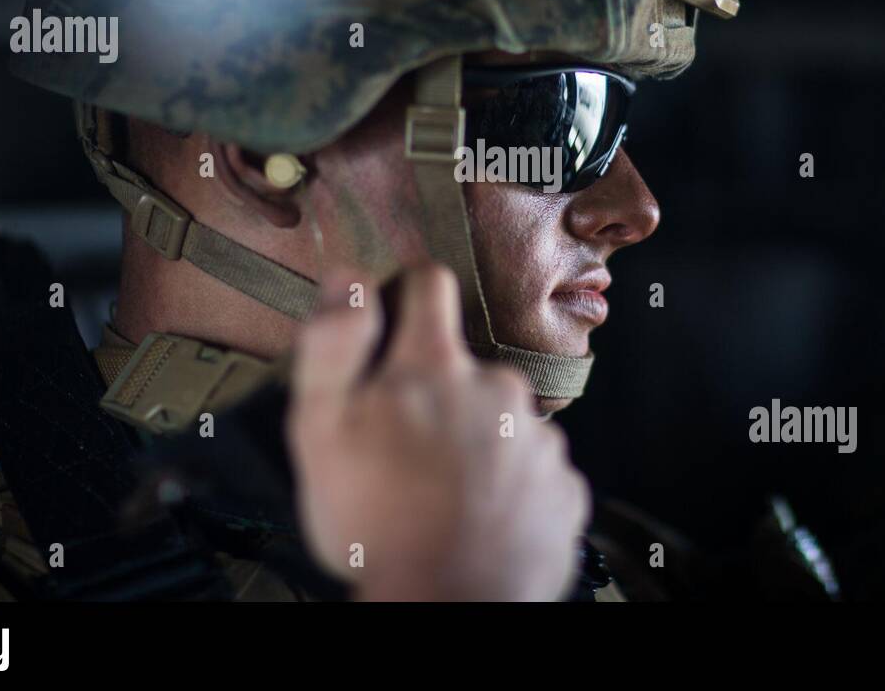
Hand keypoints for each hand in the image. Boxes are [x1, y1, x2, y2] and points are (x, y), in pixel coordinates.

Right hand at [285, 264, 590, 600]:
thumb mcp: (322, 427)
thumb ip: (333, 343)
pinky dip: (507, 485)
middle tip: (404, 447)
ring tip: (439, 492)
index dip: (406, 296)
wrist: (451, 606)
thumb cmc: (377, 521)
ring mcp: (538, 439)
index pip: (429, 285)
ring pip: (501, 420)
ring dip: (475, 441)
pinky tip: (476, 514)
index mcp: (436, 365)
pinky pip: (531, 468)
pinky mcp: (563, 486)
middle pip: (465, 364)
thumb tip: (347, 278)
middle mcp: (498, 388)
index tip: (393, 324)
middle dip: (438, 392)